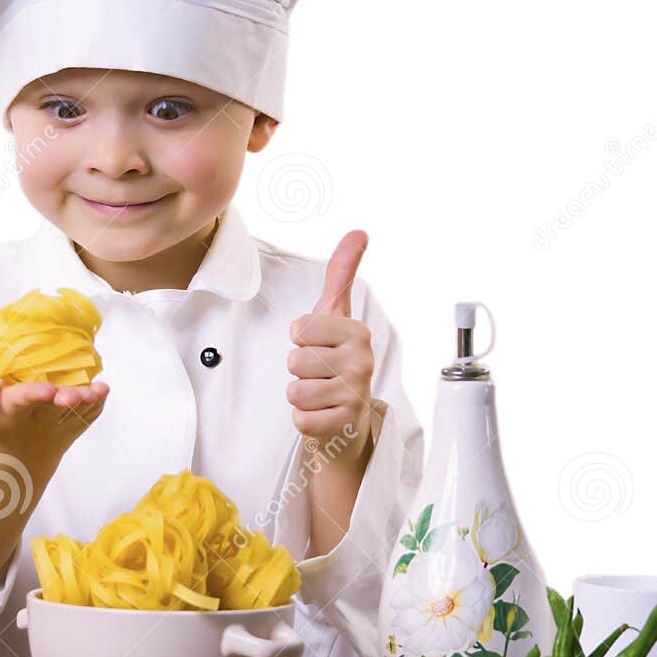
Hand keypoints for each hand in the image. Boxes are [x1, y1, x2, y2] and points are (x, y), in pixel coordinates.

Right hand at [0, 373, 107, 471]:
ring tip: (98, 390)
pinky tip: (102, 390)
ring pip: (75, 414)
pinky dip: (97, 404)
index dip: (33, 395)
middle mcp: (38, 419)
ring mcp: (60, 425)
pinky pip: (89, 416)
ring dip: (86, 403)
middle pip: (53, 409)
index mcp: (10, 411)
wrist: (19, 453)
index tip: (46, 390)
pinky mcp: (75, 426)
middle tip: (75, 395)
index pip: (20, 401)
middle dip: (65, 400)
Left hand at [287, 230, 373, 459]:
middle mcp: (362, 361)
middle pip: (294, 360)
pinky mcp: (346, 425)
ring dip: (300, 395)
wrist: (349, 416)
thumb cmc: (336, 359)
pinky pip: (301, 419)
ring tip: (320, 394)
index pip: (299, 329)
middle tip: (320, 374)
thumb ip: (342, 273)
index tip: (318, 345)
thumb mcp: (335, 314)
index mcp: (358, 331)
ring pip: (294, 390)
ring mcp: (356, 394)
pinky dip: (304, 419)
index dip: (300, 340)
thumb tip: (359, 231)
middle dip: (299, 369)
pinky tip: (323, 414)